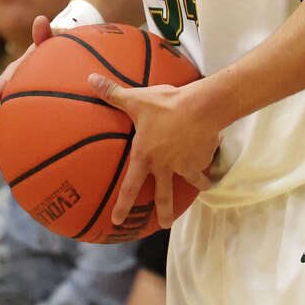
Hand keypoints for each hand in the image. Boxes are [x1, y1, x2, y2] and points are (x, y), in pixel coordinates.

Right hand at [0, 15, 55, 172]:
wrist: (65, 53)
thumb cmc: (59, 47)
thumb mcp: (53, 39)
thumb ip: (46, 34)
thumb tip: (41, 20)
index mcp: (18, 73)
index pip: (5, 81)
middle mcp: (15, 91)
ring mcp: (22, 105)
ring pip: (8, 128)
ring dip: (2, 148)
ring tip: (1, 169)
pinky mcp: (32, 114)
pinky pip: (24, 132)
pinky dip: (22, 147)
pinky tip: (26, 167)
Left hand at [89, 75, 216, 227]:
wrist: (200, 108)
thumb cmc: (164, 105)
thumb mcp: (136, 99)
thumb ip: (112, 93)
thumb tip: (90, 80)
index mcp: (145, 156)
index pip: (130, 187)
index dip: (122, 206)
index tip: (117, 222)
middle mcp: (164, 166)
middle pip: (164, 196)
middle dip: (165, 213)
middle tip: (165, 224)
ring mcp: (185, 165)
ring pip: (192, 181)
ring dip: (198, 184)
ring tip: (203, 186)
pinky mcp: (202, 159)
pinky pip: (206, 162)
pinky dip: (210, 159)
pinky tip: (214, 151)